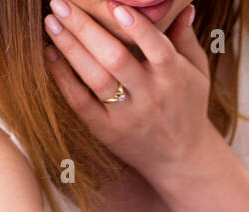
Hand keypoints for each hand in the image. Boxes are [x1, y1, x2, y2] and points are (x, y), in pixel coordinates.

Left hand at [44, 2, 214, 177]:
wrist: (183, 160)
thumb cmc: (188, 107)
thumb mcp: (197, 73)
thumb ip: (186, 38)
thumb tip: (183, 6)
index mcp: (175, 79)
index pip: (157, 49)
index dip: (137, 27)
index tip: (114, 4)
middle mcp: (151, 97)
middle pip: (116, 59)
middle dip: (86, 28)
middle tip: (61, 2)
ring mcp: (128, 116)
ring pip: (95, 78)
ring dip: (70, 48)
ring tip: (51, 22)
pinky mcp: (108, 131)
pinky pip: (81, 102)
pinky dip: (63, 77)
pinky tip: (51, 54)